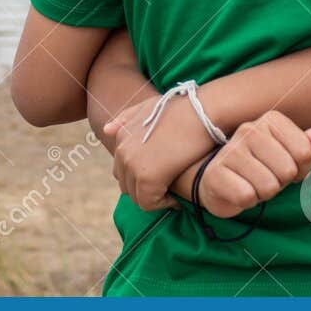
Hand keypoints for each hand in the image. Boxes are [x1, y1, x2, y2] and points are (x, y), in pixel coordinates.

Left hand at [105, 95, 215, 210]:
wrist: (202, 110)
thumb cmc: (183, 108)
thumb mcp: (150, 106)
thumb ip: (127, 118)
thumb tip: (107, 130)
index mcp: (122, 136)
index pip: (122, 169)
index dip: (142, 176)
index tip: (163, 175)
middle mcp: (123, 151)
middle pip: (127, 185)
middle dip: (145, 188)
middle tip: (168, 186)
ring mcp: (133, 165)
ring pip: (137, 197)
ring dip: (154, 197)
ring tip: (174, 190)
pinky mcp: (147, 178)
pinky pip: (149, 204)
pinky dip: (164, 203)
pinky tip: (178, 197)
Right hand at [195, 112, 310, 219]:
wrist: (222, 181)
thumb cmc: (262, 166)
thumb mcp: (290, 155)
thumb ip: (309, 146)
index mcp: (270, 120)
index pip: (305, 152)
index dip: (301, 168)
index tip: (286, 167)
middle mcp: (248, 129)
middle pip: (287, 169)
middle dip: (281, 182)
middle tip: (267, 177)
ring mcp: (230, 150)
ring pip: (268, 186)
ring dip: (263, 193)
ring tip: (252, 183)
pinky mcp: (214, 174)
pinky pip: (246, 196)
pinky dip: (247, 201)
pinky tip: (239, 191)